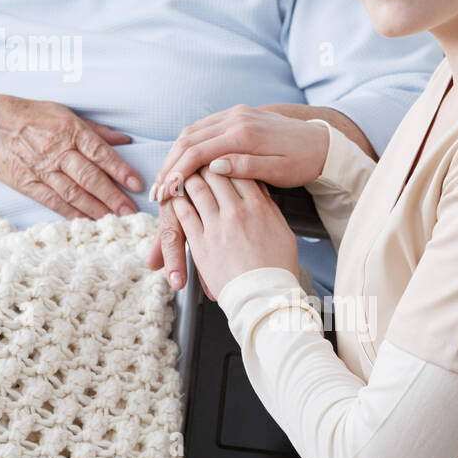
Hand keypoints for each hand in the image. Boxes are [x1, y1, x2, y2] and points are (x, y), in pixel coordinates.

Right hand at [0, 94, 143, 219]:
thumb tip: (125, 139)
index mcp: (69, 130)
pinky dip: (69, 212)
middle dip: (112, 196)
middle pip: (89, 177)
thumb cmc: (32, 116)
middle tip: (130, 212)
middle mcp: (57, 150)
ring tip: (113, 220)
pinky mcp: (27, 183)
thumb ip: (96, 130)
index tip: (137, 185)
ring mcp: (41, 168)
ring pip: (72, 192)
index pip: (100, 152)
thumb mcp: (65, 114)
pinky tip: (85, 221)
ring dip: (95, 209)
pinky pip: (52, 200)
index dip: (120, 170)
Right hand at [151, 105, 329, 200]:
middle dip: (169, 165)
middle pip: (188, 139)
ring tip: (165, 179)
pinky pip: (203, 128)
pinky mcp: (237, 116)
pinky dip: (188, 145)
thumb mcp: (280, 170)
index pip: (197, 151)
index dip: (177, 172)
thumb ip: (247, 167)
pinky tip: (182, 163)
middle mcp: (236, 118)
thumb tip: (214, 166)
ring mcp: (235, 114)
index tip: (164, 193)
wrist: (322, 141)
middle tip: (156, 190)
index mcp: (244, 133)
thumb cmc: (303, 161)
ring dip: (175, 155)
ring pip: (192, 131)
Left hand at [170, 171, 299, 298]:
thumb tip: (259, 189)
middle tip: (197, 159)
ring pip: (197, 188)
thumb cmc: (277, 268)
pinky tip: (174, 194)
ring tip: (183, 171)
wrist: (264, 298)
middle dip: (205, 163)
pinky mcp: (200, 242)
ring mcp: (217, 226)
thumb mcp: (282, 231)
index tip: (219, 158)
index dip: (227, 161)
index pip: (240, 171)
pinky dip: (177, 199)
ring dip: (188, 176)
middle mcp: (237, 212)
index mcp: (259, 207)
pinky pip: (184, 212)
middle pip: (216, 174)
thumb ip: (268, 207)